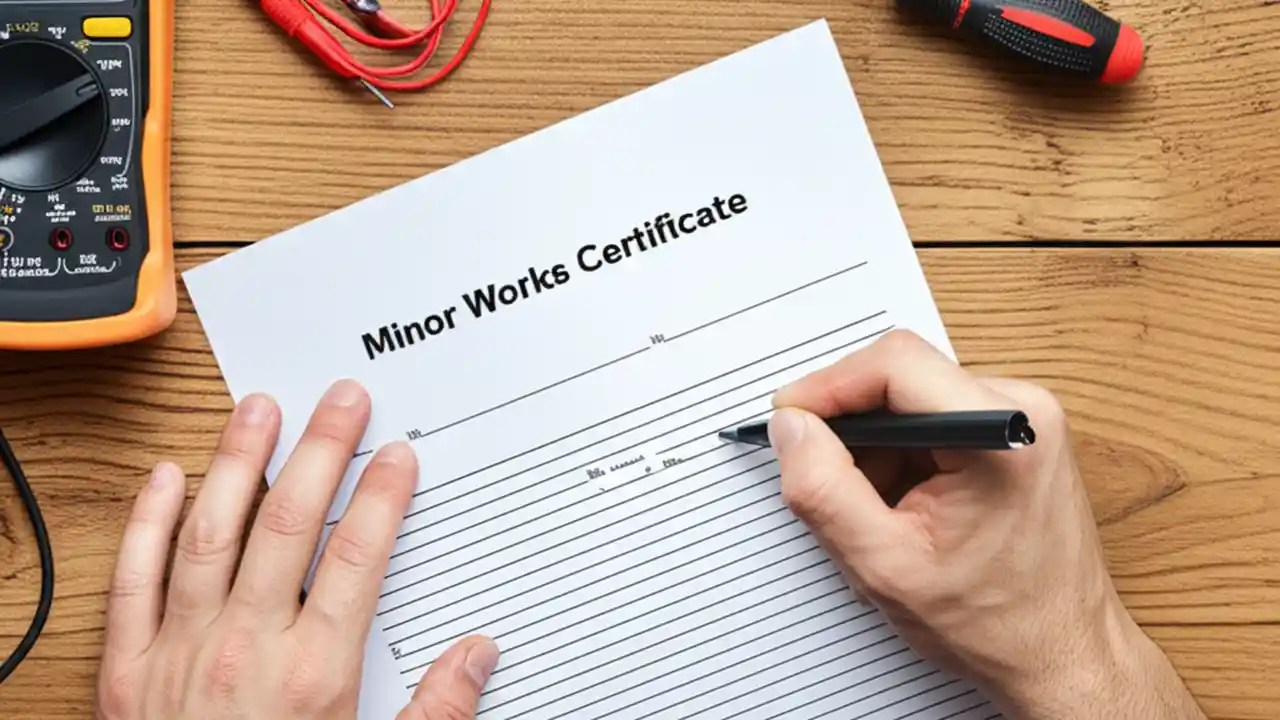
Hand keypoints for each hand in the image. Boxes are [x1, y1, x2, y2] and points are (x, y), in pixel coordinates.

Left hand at [95, 380, 498, 719]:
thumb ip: (436, 713)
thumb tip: (479, 655)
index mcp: (313, 675)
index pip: (356, 559)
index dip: (381, 499)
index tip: (396, 457)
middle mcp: (246, 650)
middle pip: (289, 526)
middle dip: (321, 453)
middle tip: (340, 401)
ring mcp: (181, 653)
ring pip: (211, 533)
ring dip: (237, 463)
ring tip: (258, 410)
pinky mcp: (127, 670)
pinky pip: (134, 580)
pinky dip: (145, 523)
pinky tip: (165, 477)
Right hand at [768, 330, 1204, 719]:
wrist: (1061, 656)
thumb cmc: (997, 625)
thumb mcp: (883, 565)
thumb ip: (823, 489)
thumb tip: (791, 428)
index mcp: (1003, 433)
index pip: (895, 364)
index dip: (828, 385)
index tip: (789, 418)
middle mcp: (1023, 410)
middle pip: (902, 377)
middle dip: (850, 425)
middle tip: (824, 478)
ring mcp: (1023, 419)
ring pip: (913, 399)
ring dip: (876, 446)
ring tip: (876, 512)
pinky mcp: (1015, 435)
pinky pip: (935, 419)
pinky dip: (902, 457)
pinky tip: (904, 508)